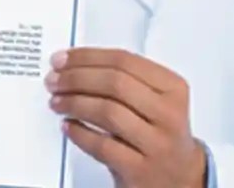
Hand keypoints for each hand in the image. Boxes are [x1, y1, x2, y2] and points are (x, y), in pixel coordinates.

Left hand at [45, 48, 206, 187]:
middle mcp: (169, 115)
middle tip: (54, 80)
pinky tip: (68, 126)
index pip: (125, 61)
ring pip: (108, 112)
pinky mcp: (140, 171)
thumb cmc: (159, 133)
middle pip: (115, 83)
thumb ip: (123, 79)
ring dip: (74, 103)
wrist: (179, 178)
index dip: (87, 57)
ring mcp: (156, 144)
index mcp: (173, 88)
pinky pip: (102, 146)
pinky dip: (79, 133)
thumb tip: (73, 64)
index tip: (62, 58)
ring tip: (57, 102)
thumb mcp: (154, 100)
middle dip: (76, 78)